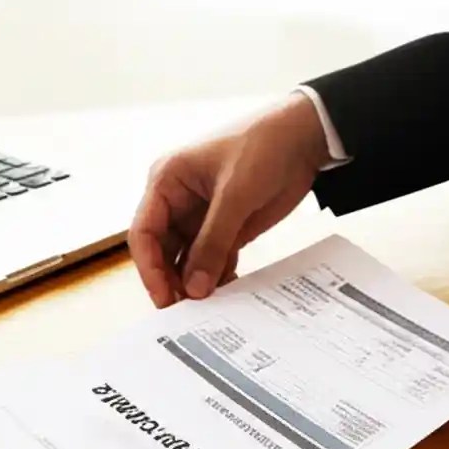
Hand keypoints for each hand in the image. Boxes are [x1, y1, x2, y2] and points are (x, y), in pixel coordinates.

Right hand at [129, 93, 331, 307]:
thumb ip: (213, 242)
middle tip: (186, 311)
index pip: (144, 232)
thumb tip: (195, 288)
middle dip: (172, 280)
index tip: (164, 297)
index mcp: (167, 182)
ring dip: (195, 282)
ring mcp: (202, 216)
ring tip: (207, 307)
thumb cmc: (262, 145)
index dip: (150, 268)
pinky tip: (227, 293)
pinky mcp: (226, 228)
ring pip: (187, 260)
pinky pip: (213, 260)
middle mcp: (178, 201)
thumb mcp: (235, 195)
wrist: (304, 137)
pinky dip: (218, 277)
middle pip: (162, 251)